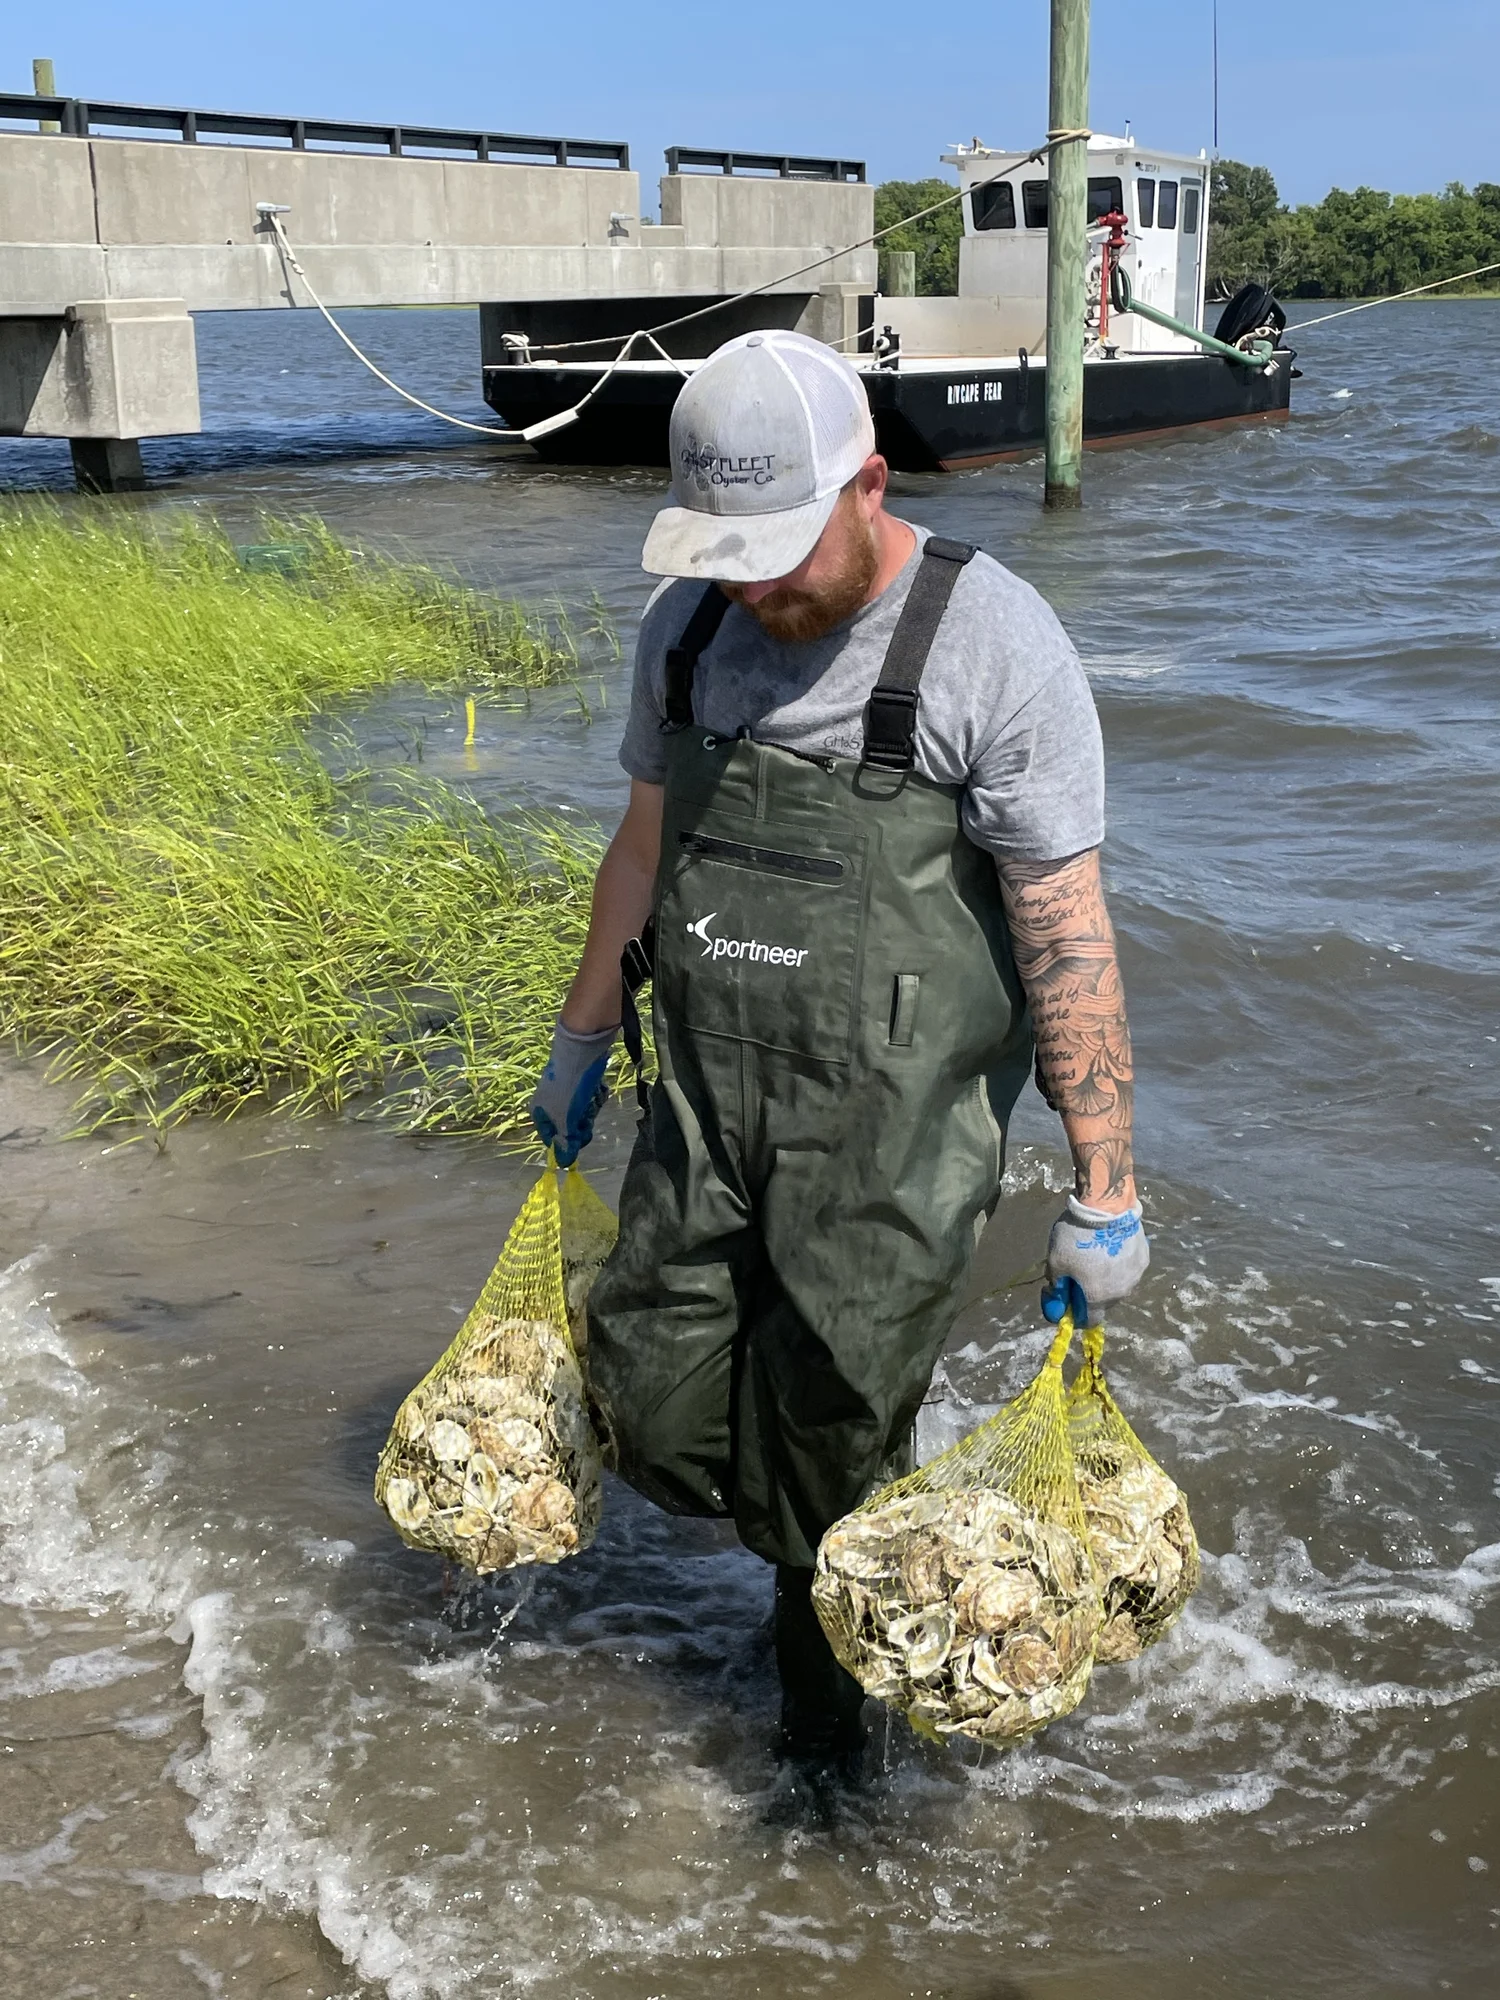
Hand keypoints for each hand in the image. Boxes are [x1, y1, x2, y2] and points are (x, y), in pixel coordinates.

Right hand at [530, 1018, 617, 1166]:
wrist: (581, 1048)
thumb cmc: (570, 1087)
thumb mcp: (565, 1119)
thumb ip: (566, 1142)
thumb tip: (564, 1164)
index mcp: (540, 1112)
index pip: (553, 1139)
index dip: (568, 1142)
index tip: (580, 1137)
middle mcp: (551, 1102)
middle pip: (571, 1126)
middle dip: (583, 1121)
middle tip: (588, 1113)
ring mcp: (566, 1090)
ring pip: (583, 1111)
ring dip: (591, 1107)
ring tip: (592, 1095)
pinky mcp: (581, 1081)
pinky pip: (591, 1097)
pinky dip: (596, 1094)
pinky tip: (598, 1086)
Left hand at [1041, 1195, 1148, 1325]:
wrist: (1106, 1206)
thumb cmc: (1077, 1236)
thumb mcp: (1056, 1261)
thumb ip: (1057, 1286)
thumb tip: (1057, 1298)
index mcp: (1098, 1297)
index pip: (1089, 1320)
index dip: (1074, 1312)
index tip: (1066, 1297)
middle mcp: (1121, 1292)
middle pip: (1103, 1301)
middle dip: (1089, 1292)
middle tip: (1077, 1271)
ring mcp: (1136, 1274)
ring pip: (1117, 1284)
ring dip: (1105, 1277)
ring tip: (1094, 1254)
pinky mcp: (1144, 1257)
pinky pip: (1127, 1267)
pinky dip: (1118, 1263)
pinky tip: (1108, 1245)